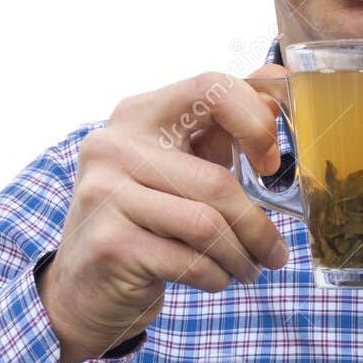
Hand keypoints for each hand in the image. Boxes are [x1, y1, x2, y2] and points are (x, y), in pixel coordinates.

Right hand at [36, 64, 290, 362]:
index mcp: (138, 115)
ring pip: (206, 225)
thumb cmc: (146, 220)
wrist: (84, 285)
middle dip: (257, 226)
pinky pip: (189, 261)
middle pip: (216, 181)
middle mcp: (113, 146)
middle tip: (275, 253)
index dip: (255, 122)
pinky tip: (216, 280)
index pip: (210, 88)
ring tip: (248, 269)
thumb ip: (223, 125)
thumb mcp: (180, 164)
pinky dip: (216, 277)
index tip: (270, 163)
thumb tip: (277, 77)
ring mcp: (105, 194)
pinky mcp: (110, 243)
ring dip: (240, 257)